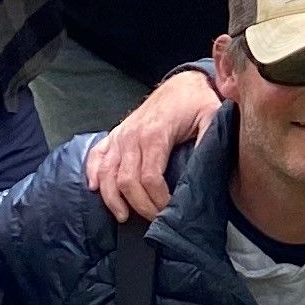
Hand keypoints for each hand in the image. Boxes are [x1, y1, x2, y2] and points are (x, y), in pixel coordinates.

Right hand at [88, 68, 223, 222]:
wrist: (182, 84)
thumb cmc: (197, 102)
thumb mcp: (212, 118)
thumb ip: (207, 143)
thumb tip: (201, 171)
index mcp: (155, 134)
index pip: (149, 178)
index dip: (158, 200)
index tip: (169, 211)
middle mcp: (132, 136)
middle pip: (126, 181)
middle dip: (139, 205)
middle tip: (154, 220)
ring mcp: (120, 135)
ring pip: (107, 173)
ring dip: (112, 198)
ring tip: (123, 216)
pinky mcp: (115, 134)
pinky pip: (97, 156)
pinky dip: (93, 173)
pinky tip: (95, 189)